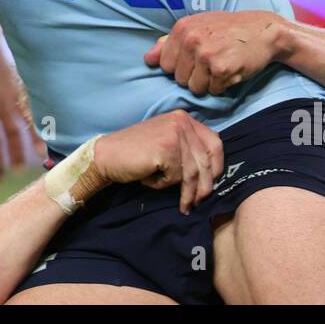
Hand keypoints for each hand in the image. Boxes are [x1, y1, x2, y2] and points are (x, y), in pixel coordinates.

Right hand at [94, 111, 224, 214]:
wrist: (107, 155)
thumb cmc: (136, 153)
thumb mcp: (167, 142)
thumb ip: (188, 148)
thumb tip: (212, 173)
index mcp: (184, 118)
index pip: (214, 142)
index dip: (217, 165)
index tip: (212, 182)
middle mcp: (181, 122)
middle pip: (206, 160)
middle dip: (205, 186)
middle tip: (198, 202)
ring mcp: (174, 135)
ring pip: (192, 173)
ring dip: (187, 193)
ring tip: (183, 205)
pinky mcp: (166, 150)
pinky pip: (175, 177)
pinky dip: (163, 185)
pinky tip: (149, 180)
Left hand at [143, 10, 287, 95]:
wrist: (263, 31)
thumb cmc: (228, 29)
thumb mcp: (197, 27)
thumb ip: (169, 42)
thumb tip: (148, 59)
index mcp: (182, 28)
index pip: (165, 65)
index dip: (181, 67)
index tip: (196, 59)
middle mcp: (191, 40)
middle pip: (179, 79)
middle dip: (194, 76)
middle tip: (212, 62)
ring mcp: (206, 54)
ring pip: (194, 88)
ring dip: (208, 83)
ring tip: (221, 65)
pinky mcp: (221, 69)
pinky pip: (213, 91)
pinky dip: (223, 85)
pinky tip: (232, 69)